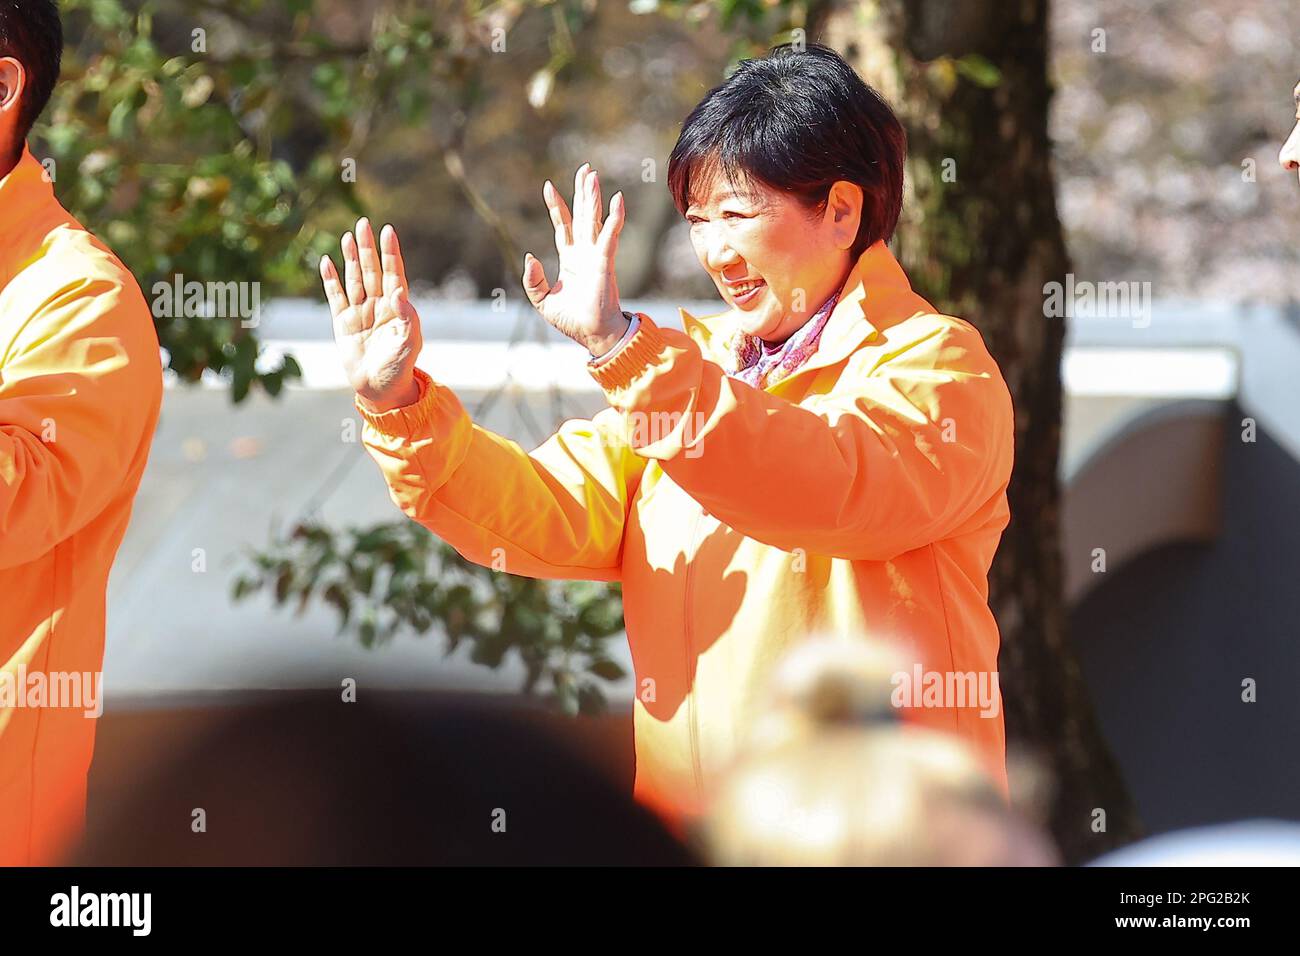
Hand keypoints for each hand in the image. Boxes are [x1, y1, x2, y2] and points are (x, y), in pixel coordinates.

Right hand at [320, 217, 422, 411]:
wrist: (380, 388)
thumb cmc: (400, 366)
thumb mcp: (409, 341)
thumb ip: (406, 316)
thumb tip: (398, 291)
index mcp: (397, 307)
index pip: (394, 273)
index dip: (390, 252)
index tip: (387, 230)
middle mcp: (378, 305)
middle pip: (372, 270)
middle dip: (368, 248)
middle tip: (363, 223)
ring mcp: (360, 312)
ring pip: (355, 278)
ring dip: (351, 258)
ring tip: (348, 236)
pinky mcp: (343, 322)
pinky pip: (335, 295)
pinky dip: (331, 279)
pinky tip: (327, 261)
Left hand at [523, 164, 628, 355]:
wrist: (593, 335)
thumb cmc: (572, 321)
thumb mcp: (542, 301)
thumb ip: (532, 280)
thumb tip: (530, 257)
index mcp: (570, 259)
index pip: (563, 226)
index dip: (557, 206)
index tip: (548, 186)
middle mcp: (583, 253)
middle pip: (582, 215)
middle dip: (581, 192)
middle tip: (585, 169)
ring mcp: (595, 255)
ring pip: (594, 219)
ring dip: (593, 197)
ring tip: (592, 174)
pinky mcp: (605, 261)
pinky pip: (610, 234)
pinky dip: (615, 217)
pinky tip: (617, 199)